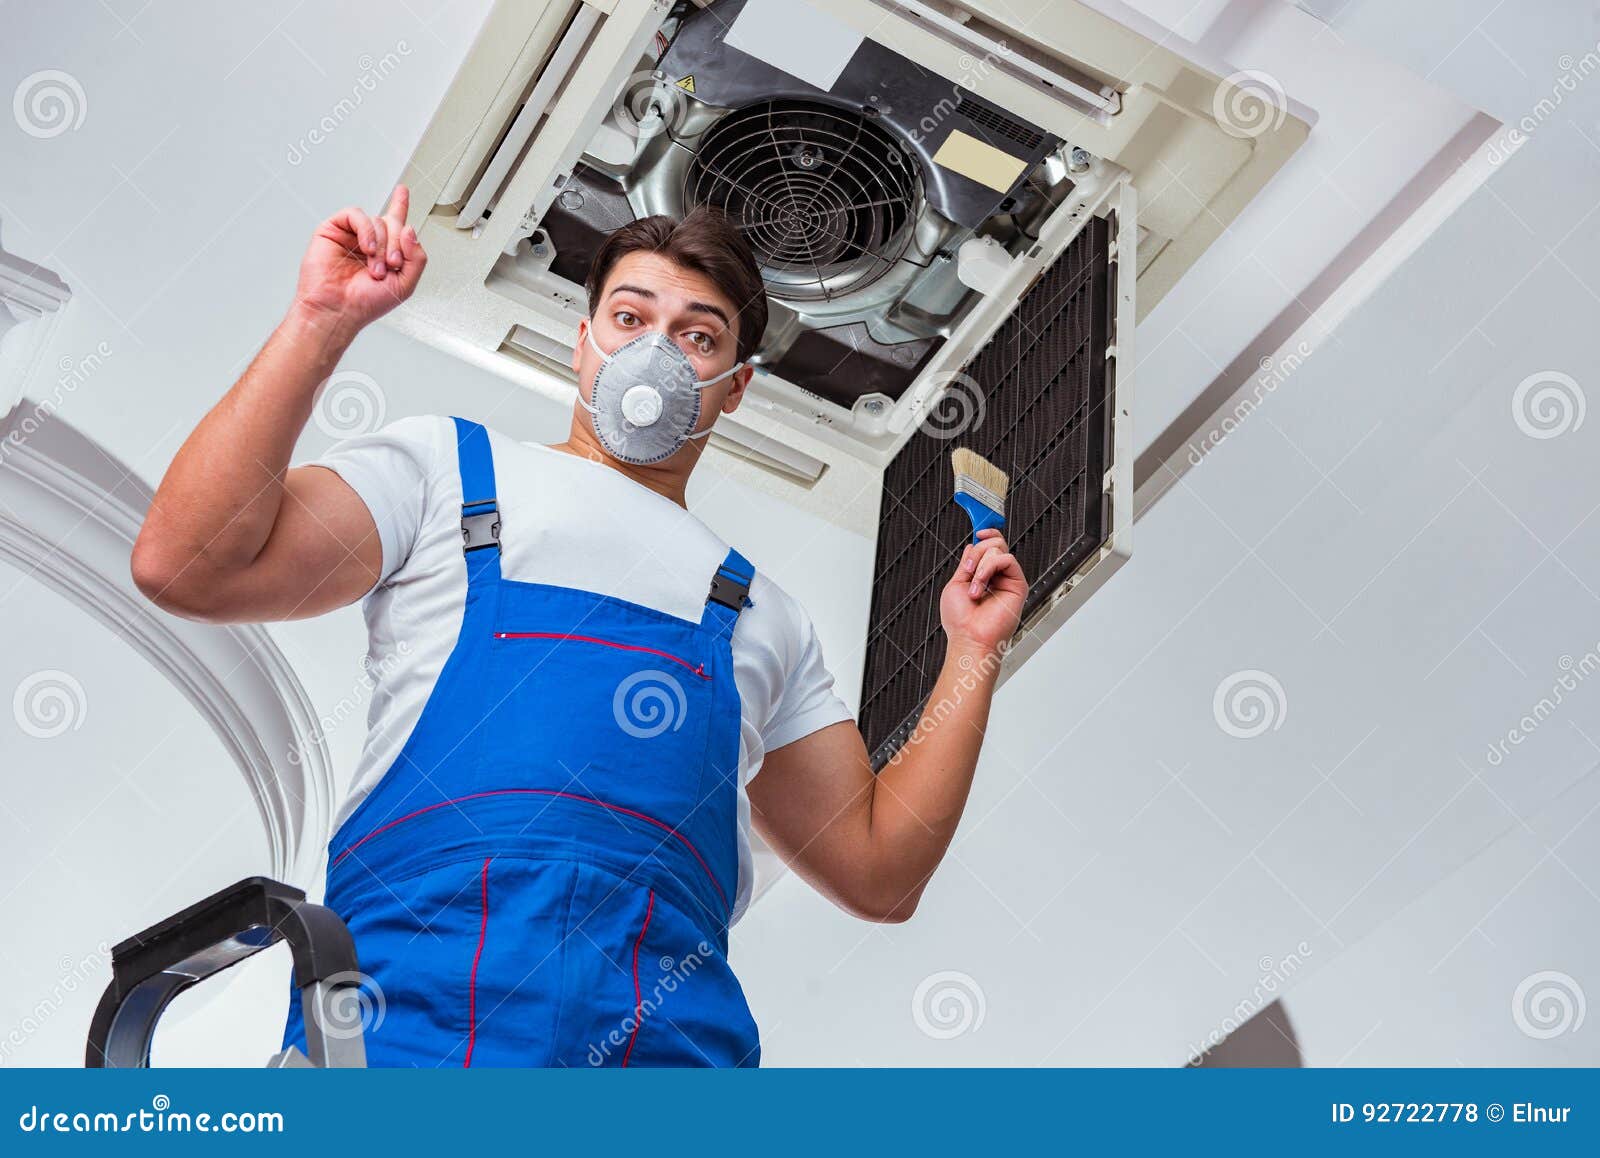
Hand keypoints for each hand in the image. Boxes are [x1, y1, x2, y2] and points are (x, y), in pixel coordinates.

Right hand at [290, 184, 425, 337]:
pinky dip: (366, 230)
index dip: (400, 205)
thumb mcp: (405, 285)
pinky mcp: (333, 230)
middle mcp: (368, 242)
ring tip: (376, 268)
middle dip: (397, 245)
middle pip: (393, 224)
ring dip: (382, 245)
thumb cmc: (366, 303)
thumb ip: (417, 258)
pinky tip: (366, 248)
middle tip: (392, 265)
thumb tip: (410, 230)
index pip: (395, 224)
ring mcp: (351, 235)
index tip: (402, 191)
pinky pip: (356, 215)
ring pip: (377, 220)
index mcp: (385, 253)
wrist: (338, 311)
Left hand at [939, 527, 1026, 655]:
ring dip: (979, 565)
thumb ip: (966, 563)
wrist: (969, 637)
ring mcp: (1008, 580)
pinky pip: (1006, 559)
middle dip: (977, 551)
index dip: (986, 534)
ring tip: (974, 587)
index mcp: (982, 576)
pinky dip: (989, 568)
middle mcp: (997, 577)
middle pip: (994, 543)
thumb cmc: (960, 620)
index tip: (978, 530)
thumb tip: (973, 545)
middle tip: (968, 569)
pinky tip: (981, 586)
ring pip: (998, 548)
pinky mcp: (1018, 584)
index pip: (988, 547)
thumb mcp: (956, 584)